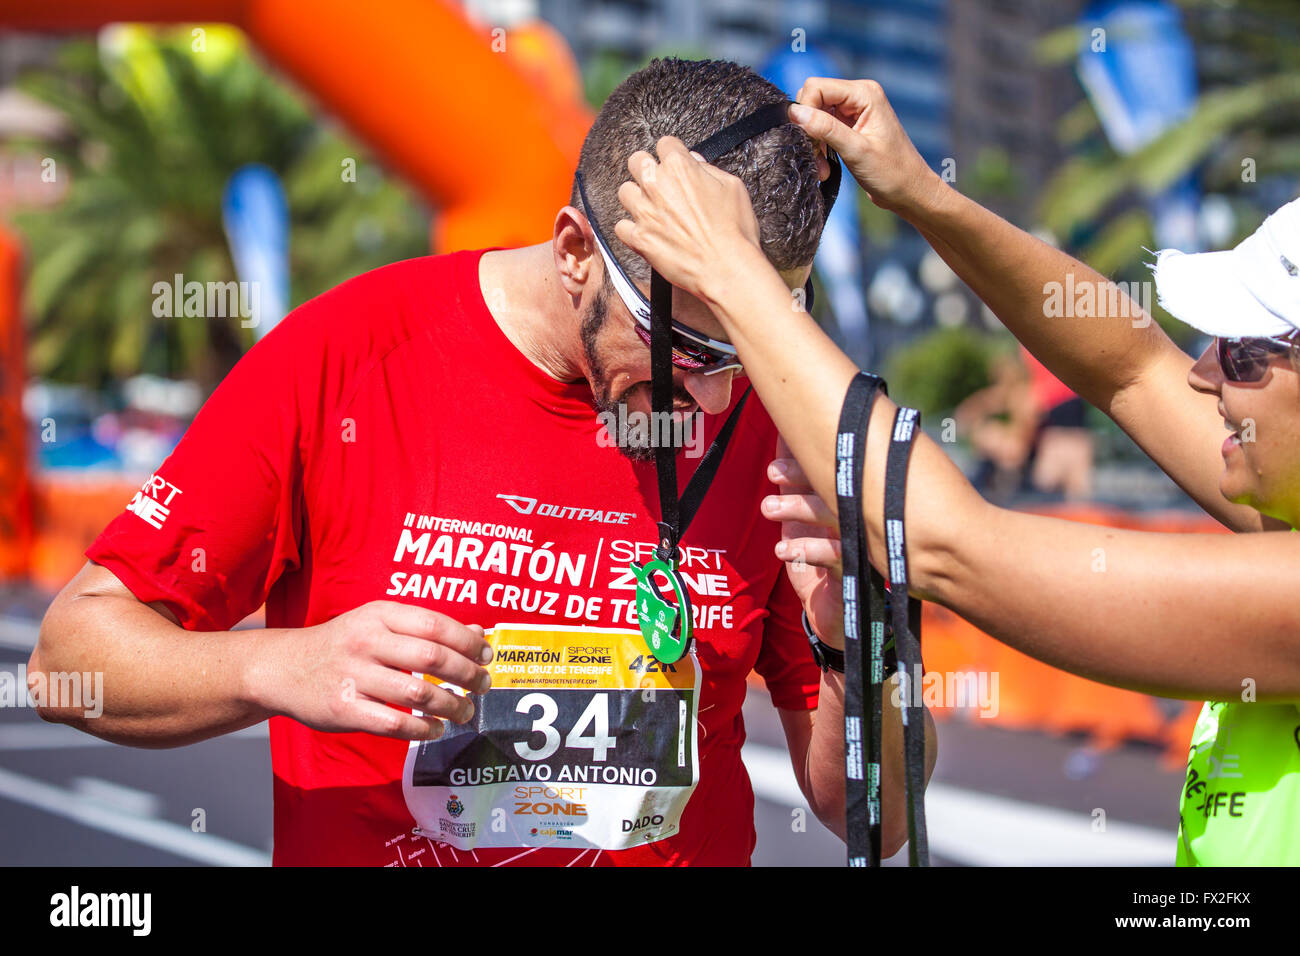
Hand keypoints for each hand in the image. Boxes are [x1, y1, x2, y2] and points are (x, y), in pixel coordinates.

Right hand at [253, 601, 492, 740]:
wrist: (282, 668)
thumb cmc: (343, 644)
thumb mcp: (380, 624)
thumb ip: (427, 628)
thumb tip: (477, 633)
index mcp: (379, 615)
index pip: (435, 625)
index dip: (468, 642)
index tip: (487, 656)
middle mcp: (366, 642)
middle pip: (432, 659)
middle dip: (467, 675)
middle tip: (484, 687)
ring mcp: (353, 676)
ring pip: (417, 694)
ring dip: (451, 706)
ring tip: (465, 712)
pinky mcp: (343, 710)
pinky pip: (394, 724)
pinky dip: (422, 730)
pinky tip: (436, 729)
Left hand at [613, 135, 767, 300]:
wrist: (725, 268)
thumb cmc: (734, 231)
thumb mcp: (732, 187)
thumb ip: (709, 169)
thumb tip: (695, 162)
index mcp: (680, 168)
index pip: (665, 144)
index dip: (672, 153)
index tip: (675, 162)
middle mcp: (656, 185)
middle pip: (636, 161)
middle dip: (646, 168)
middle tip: (658, 181)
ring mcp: (644, 212)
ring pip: (625, 192)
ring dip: (636, 197)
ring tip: (651, 208)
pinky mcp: (638, 238)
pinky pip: (621, 226)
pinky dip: (630, 229)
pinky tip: (644, 231)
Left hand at [763, 436, 843, 648]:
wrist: (833, 611)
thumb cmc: (818, 555)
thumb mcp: (800, 518)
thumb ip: (793, 483)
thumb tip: (783, 436)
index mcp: (843, 500)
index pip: (829, 469)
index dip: (804, 457)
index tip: (778, 450)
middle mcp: (855, 517)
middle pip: (833, 486)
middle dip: (800, 476)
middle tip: (772, 472)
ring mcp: (858, 541)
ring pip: (834, 516)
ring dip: (798, 508)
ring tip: (768, 507)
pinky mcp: (854, 570)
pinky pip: (834, 555)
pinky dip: (807, 549)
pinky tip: (781, 549)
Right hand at [789, 78, 940, 215]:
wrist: (909, 192)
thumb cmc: (892, 173)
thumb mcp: (856, 151)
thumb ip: (825, 129)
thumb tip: (794, 112)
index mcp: (864, 93)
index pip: (816, 87)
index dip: (805, 111)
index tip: (807, 139)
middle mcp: (858, 97)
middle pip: (813, 100)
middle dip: (808, 129)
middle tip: (815, 155)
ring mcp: (853, 112)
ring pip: (814, 118)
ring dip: (814, 144)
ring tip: (822, 167)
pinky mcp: (849, 127)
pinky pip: (822, 130)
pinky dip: (820, 149)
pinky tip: (826, 167)